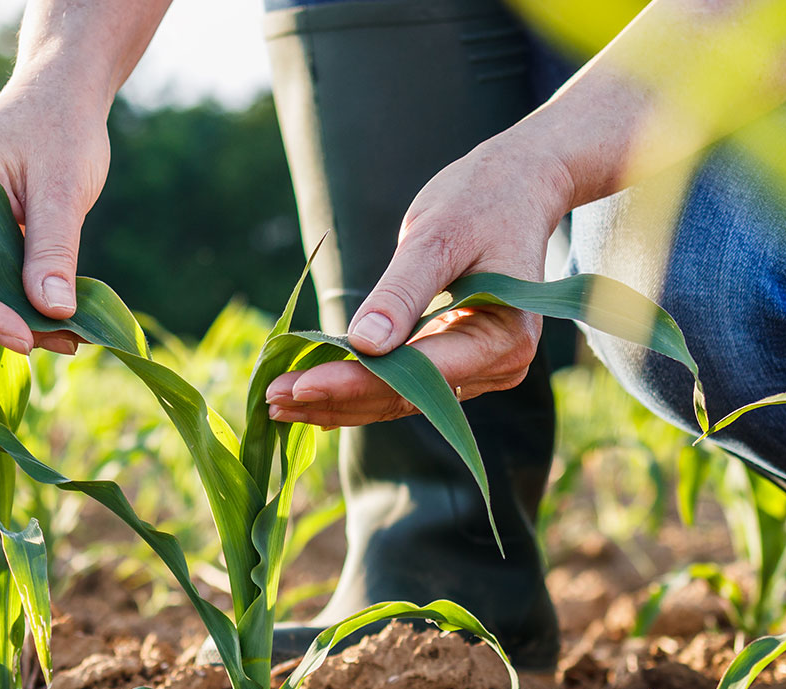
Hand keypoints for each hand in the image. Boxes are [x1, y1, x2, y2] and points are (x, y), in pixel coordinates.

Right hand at [0, 86, 108, 354]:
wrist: (63, 95)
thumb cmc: (58, 127)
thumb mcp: (61, 187)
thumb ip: (53, 248)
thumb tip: (55, 312)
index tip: (24, 338)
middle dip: (7, 321)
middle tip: (63, 342)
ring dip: (23, 318)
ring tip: (74, 337)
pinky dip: (29, 302)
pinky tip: (67, 321)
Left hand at [265, 137, 575, 426]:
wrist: (514, 188)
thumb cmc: (480, 201)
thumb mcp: (438, 236)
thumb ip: (401, 292)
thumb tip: (364, 344)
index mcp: (504, 337)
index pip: (419, 374)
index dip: (356, 383)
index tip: (300, 385)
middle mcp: (498, 366)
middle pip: (406, 397)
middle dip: (337, 399)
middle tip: (271, 399)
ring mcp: (479, 370)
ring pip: (399, 399)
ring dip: (339, 402)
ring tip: (277, 403)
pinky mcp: (456, 363)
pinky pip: (402, 384)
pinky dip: (356, 387)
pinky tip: (310, 392)